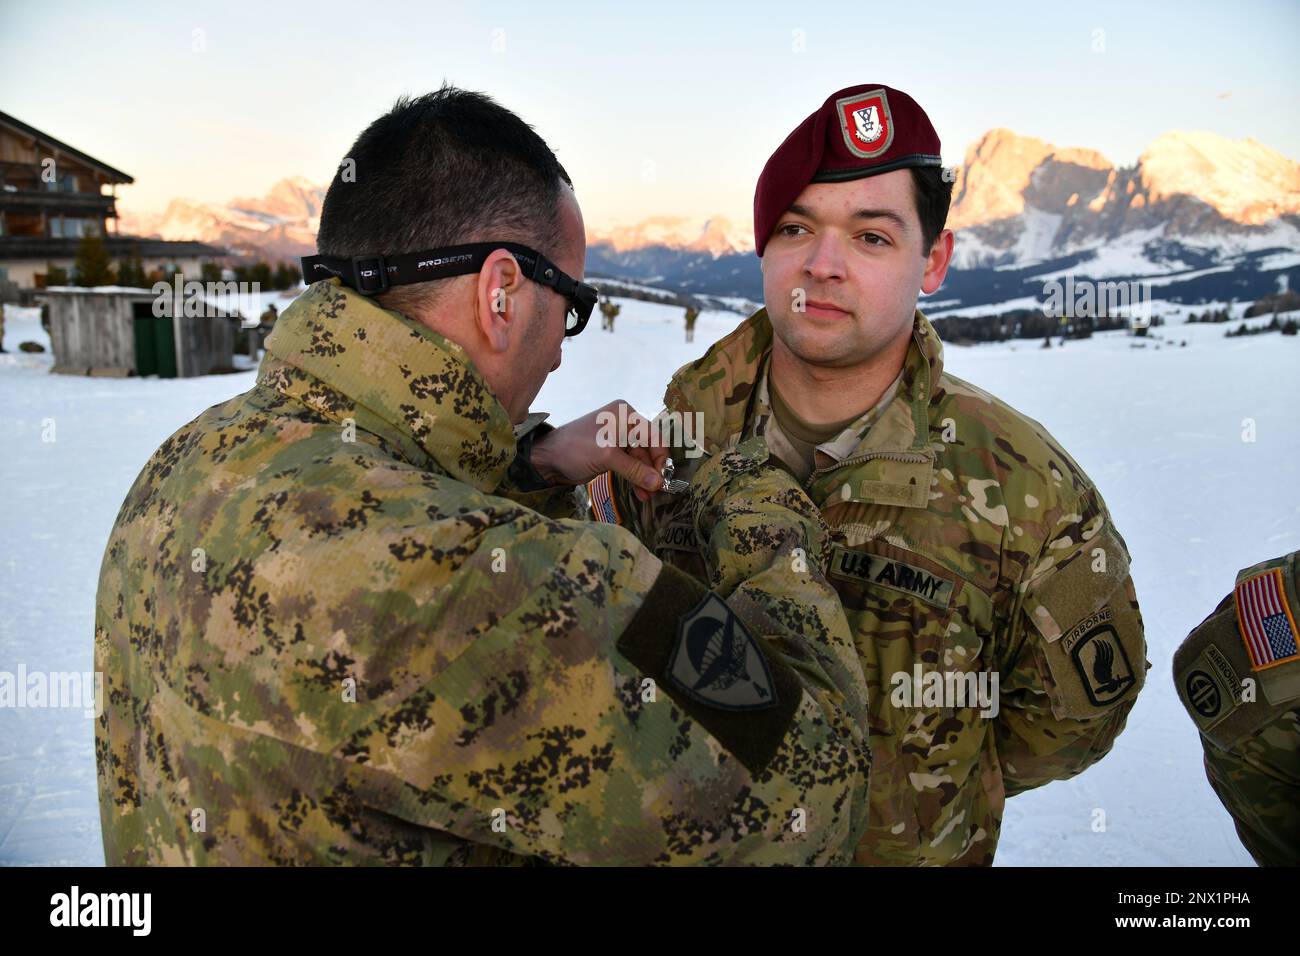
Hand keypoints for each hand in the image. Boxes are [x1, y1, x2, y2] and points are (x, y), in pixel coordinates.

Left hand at [528, 400, 670, 501]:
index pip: (652, 435)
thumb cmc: (576, 448)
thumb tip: (658, 483)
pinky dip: (634, 479)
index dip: (660, 457)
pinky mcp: (611, 455)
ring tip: (647, 497)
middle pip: (647, 449)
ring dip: (644, 478)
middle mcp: (624, 424)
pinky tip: (639, 493)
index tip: (663, 477)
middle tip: (656, 492)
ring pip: (639, 460)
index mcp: (625, 414)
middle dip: (651, 471)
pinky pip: (630, 466)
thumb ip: (634, 469)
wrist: (547, 459)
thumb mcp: (607, 456)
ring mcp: (618, 440)